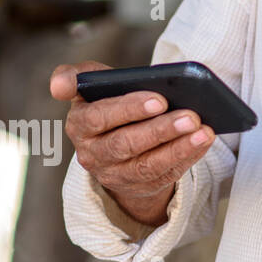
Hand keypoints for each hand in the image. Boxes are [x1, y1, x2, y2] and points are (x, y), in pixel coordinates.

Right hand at [50, 61, 216, 226]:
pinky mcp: (138, 186)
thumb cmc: (110, 103)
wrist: (117, 141)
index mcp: (80, 124)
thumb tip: (58, 86)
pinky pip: (164, 175)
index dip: (129, 109)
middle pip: (126, 144)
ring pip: (147, 165)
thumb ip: (79, 75)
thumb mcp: (94, 86)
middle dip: (161, 130)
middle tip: (191, 115)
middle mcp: (92, 153)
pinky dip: (187, 158)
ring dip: (178, 148)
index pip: (99, 117)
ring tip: (204, 131)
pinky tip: (203, 142)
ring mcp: (115, 174)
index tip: (160, 99)